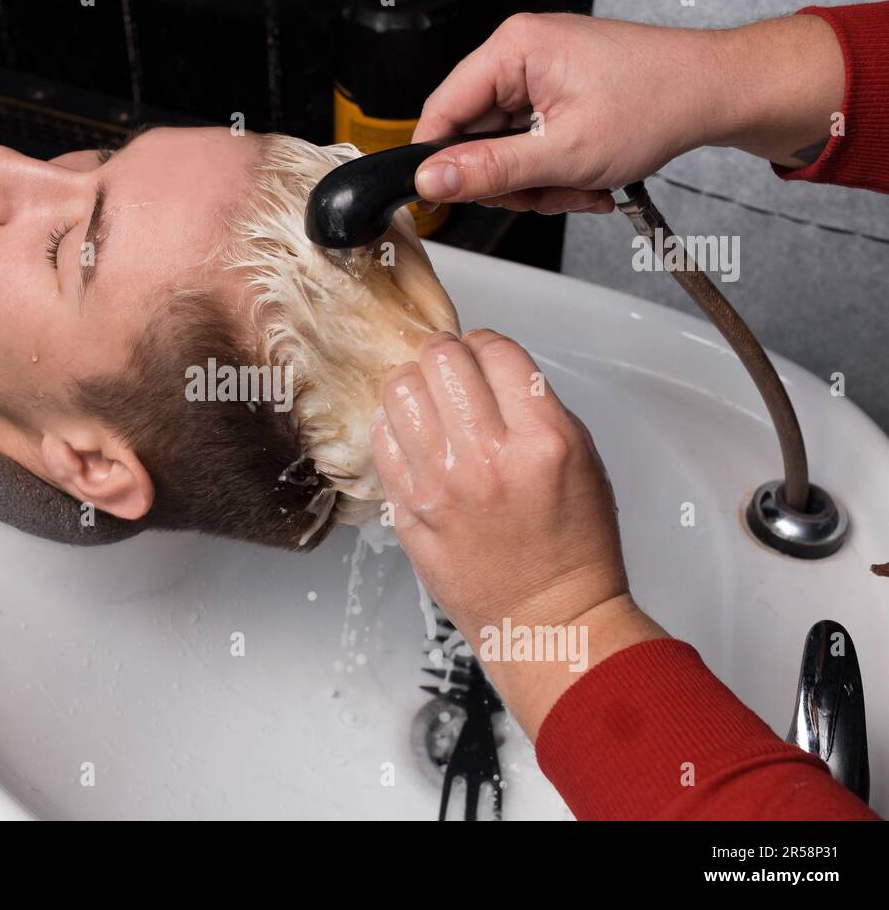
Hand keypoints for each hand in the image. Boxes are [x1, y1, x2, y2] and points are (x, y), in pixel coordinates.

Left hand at [370, 329, 665, 736]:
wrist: (547, 621)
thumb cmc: (573, 547)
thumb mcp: (583, 460)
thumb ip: (536, 408)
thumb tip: (488, 368)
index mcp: (544, 440)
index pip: (497, 351)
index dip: (486, 344)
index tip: (483, 354)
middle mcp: (487, 457)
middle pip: (441, 360)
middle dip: (444, 354)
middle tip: (449, 367)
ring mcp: (440, 485)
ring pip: (401, 391)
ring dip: (413, 385)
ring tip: (427, 400)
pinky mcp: (407, 510)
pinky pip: (381, 438)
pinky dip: (393, 425)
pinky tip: (411, 435)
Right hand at [412, 12, 843, 213]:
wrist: (716, 93)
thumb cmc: (658, 103)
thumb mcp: (563, 153)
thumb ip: (489, 171)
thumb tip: (431, 181)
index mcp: (513, 49)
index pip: (441, 111)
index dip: (438, 163)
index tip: (444, 199)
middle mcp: (521, 54)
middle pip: (473, 137)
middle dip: (509, 179)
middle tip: (544, 193)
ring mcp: (540, 75)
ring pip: (504, 150)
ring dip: (538, 182)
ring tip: (578, 185)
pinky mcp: (557, 94)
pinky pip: (531, 145)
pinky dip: (554, 172)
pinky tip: (585, 177)